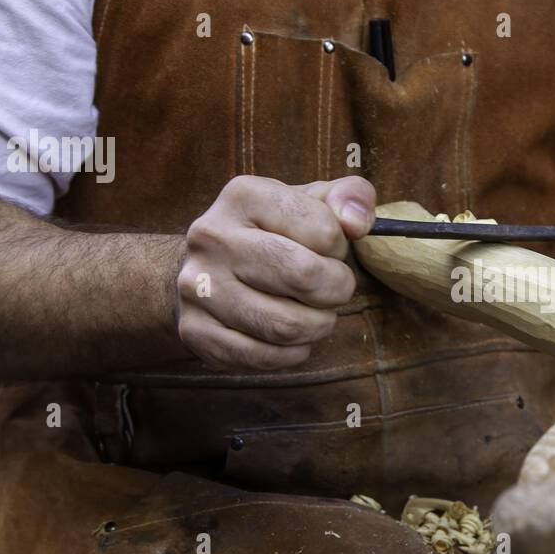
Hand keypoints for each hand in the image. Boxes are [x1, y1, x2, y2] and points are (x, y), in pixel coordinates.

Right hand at [176, 175, 374, 369]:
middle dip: (336, 290)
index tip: (330, 251)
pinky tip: (291, 338)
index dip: (340, 248)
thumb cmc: (271, 233)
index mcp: (244, 196)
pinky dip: (292, 353)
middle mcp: (213, 237)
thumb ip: (348, 197)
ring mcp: (198, 286)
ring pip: (286, 326)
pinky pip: (264, 357)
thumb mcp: (308, 201)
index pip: (324, 229)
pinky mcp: (196, 330)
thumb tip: (358, 222)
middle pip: (304, 276)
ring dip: (317, 325)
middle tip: (333, 289)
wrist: (200, 267)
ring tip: (315, 314)